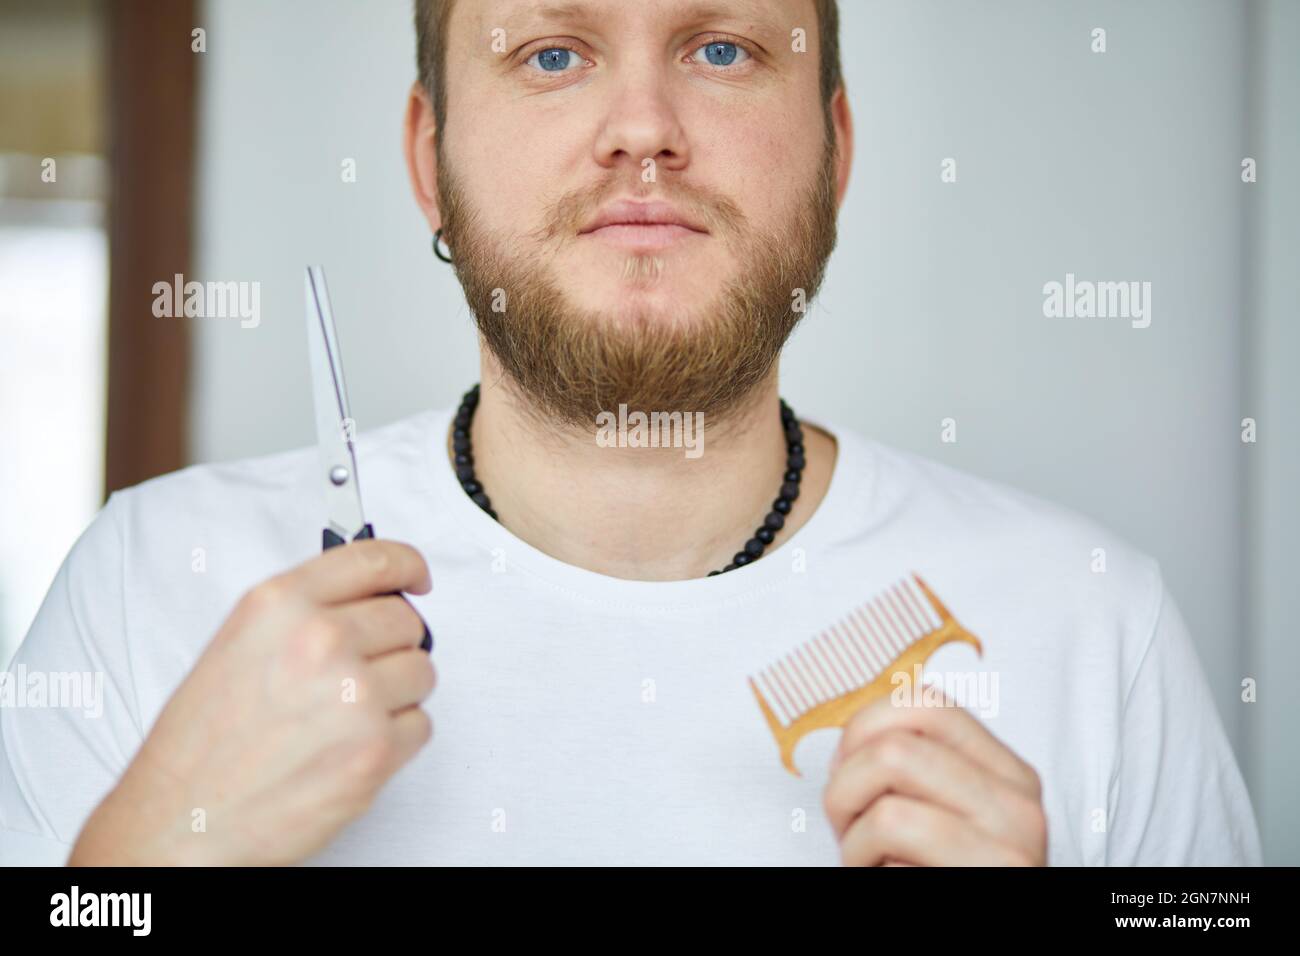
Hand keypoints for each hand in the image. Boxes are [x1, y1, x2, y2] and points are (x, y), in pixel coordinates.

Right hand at [68, 540, 435, 865]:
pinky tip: (348, 749)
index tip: (416, 579)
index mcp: (280, 605)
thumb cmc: (200, 745)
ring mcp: (354, 694)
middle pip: (406, 620)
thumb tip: (367, 601)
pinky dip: (396, 739)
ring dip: (396, 695)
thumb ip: (304, 613)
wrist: (180, 823)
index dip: (407, 567)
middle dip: (392, 646)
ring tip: (344, 718)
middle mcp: (320, 640)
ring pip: (421, 672)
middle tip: (359, 674)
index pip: (374, 560)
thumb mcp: (238, 644)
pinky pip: (420, 725)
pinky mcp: (376, 749)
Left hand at [822, 690, 1046, 865]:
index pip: (926, 704)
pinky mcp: (986, 885)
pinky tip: (888, 882)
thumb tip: (848, 738)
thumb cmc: (945, 877)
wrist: (984, 939)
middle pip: (894, 747)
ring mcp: (1009, 851)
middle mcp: (1019, 806)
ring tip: (867, 860)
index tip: (848, 767)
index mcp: (1009, 776)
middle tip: (849, 824)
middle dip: (845, 785)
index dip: (865, 728)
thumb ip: (916, 770)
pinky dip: (865, 867)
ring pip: (888, 798)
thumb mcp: (943, 813)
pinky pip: (892, 850)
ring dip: (853, 834)